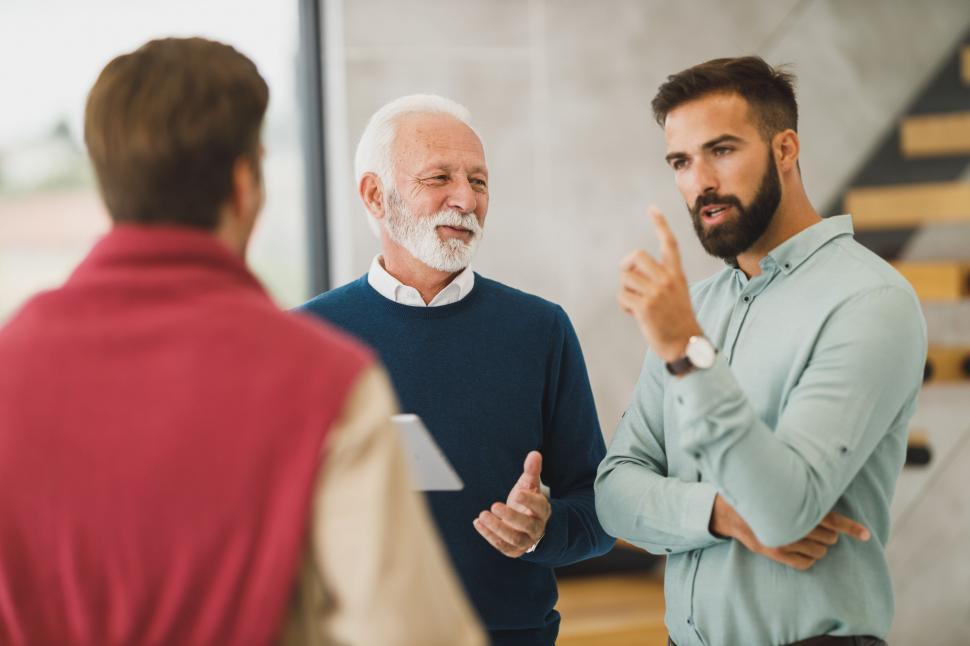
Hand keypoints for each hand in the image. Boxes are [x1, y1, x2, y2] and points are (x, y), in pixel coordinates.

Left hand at [473, 451, 550, 557]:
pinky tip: (478, 523)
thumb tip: (534, 453)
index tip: (518, 493)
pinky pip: (503, 546)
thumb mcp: (530, 486)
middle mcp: (537, 528)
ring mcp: (526, 541)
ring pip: (514, 538)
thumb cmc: (527, 502)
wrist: (530, 527)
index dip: (529, 500)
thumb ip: (532, 471)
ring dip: (497, 529)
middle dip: (510, 516)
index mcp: (542, 510)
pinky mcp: (514, 550)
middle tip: (494, 505)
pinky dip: (489, 536)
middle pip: (527, 525)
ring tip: (482, 515)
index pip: (539, 506)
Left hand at [618, 206, 702, 361]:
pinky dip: (623, 305)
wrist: (685, 344)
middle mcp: (668, 279)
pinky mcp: (645, 306)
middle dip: (626, 266)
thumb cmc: (676, 321)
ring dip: (625, 290)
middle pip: (636, 255)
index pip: (670, 243)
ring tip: (635, 303)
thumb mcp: (675, 294)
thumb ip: (658, 280)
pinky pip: (622, 296)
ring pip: (625, 277)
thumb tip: (629, 273)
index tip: (652, 209)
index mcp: (677, 274)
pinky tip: (634, 313)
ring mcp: (657, 292)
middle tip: (629, 280)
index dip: (660, 224)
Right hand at [710, 494, 869, 570]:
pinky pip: (806, 563)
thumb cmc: (760, 496)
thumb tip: (825, 490)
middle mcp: (790, 527)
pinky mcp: (776, 554)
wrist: (728, 511)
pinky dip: (808, 558)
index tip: (866, 535)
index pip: (830, 518)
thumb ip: (802, 491)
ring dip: (819, 545)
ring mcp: (783, 543)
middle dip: (828, 532)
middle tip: (815, 524)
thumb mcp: (780, 488)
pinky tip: (801, 549)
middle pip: (828, 537)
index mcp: (794, 507)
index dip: (850, 527)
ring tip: (805, 535)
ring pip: (820, 551)